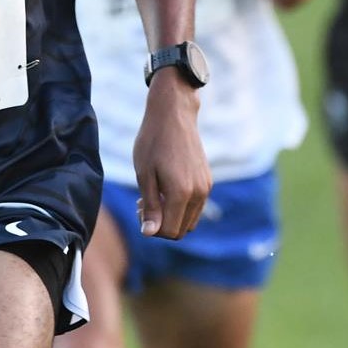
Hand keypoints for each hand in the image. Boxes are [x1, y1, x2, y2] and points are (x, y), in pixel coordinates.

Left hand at [131, 75, 211, 240]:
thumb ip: (150, 206)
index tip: (140, 207)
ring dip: (171, 215)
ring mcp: (206, 187)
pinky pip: (195, 206)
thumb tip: (150, 233)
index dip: (152, 228)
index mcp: (182, 193)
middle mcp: (199, 193)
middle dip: (162, 223)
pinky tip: (166, 187)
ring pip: (189, 220)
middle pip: (181, 230)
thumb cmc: (153, 141)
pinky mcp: (207, 180)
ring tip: (154, 194)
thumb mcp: (144, 174)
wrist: (174, 114)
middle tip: (143, 202)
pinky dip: (181, 205)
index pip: (170, 232)